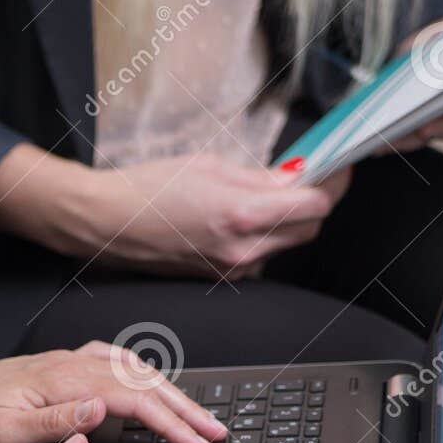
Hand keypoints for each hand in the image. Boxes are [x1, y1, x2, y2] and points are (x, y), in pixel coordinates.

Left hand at [0, 343, 227, 442]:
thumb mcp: (1, 432)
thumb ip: (52, 422)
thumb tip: (99, 410)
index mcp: (63, 381)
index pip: (134, 400)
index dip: (171, 424)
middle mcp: (73, 364)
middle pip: (145, 382)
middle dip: (186, 409)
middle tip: (217, 435)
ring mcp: (72, 362)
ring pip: (138, 372)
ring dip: (173, 394)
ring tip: (200, 420)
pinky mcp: (67, 368)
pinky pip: (120, 366)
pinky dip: (148, 379)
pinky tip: (157, 392)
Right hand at [80, 155, 349, 277]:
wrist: (106, 223)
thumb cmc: (146, 189)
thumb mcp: (209, 166)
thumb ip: (261, 177)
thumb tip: (297, 176)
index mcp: (242, 216)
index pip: (315, 206)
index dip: (332, 183)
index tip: (336, 166)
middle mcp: (243, 251)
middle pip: (309, 229)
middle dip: (316, 201)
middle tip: (310, 175)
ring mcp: (233, 269)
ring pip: (286, 244)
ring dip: (291, 219)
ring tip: (274, 192)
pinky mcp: (222, 276)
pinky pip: (261, 255)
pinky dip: (266, 234)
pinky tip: (248, 214)